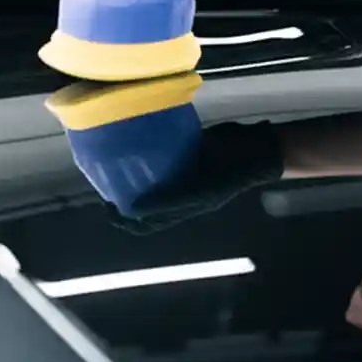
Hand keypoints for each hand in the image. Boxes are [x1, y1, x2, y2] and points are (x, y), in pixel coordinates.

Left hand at [109, 122, 283, 234]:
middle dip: (123, 195)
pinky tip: (134, 139)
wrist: (259, 149)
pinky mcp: (187, 151)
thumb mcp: (203, 191)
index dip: (125, 220)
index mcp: (184, 206)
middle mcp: (181, 192)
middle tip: (102, 181)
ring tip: (112, 162)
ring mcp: (183, 172)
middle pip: (145, 200)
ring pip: (152, 178)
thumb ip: (171, 201)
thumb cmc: (233, 173)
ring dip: (132, 174)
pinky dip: (148, 151)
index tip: (106, 207)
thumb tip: (135, 210)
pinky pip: (163, 154)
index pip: (147, 223)